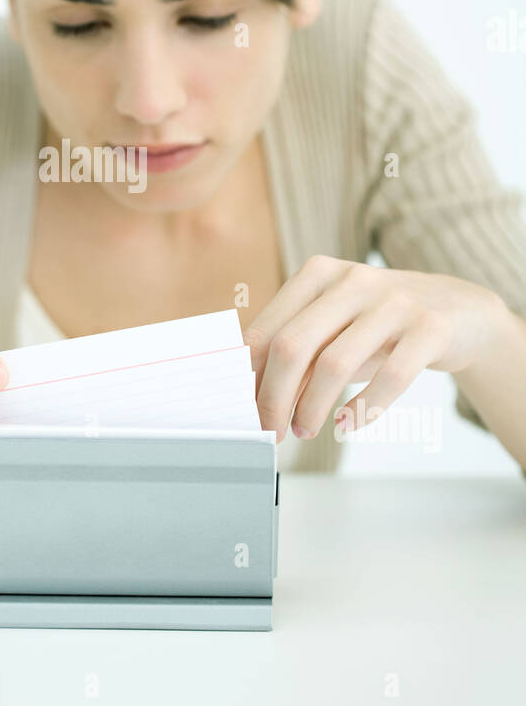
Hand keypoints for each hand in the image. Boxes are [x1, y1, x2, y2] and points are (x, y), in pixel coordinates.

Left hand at [244, 255, 506, 442]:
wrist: (461, 311)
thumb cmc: (380, 326)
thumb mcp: (335, 329)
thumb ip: (297, 354)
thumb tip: (254, 399)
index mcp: (318, 274)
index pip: (267, 330)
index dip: (249, 377)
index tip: (244, 410)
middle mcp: (353, 280)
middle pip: (292, 346)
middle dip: (273, 397)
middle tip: (270, 431)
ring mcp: (394, 301)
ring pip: (335, 364)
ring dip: (312, 408)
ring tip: (305, 430)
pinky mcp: (429, 327)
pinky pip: (389, 377)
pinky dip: (362, 409)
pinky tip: (348, 423)